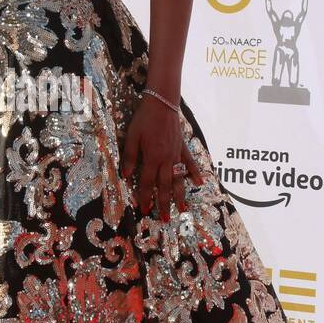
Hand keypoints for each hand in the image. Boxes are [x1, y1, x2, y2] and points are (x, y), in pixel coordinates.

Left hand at [120, 95, 204, 218]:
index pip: (147, 183)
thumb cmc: (144, 120)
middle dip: (164, 203)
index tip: (144, 210)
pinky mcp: (182, 148)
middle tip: (164, 218)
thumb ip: (129, 157)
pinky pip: (190, 163)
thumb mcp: (132, 137)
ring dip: (180, 195)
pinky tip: (199, 183)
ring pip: (179, 179)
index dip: (145, 197)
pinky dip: (195, 173)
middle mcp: (166, 159)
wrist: (162, 104)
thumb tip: (125, 175)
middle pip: (165, 186)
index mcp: (152, 158)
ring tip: (182, 209)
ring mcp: (176, 155)